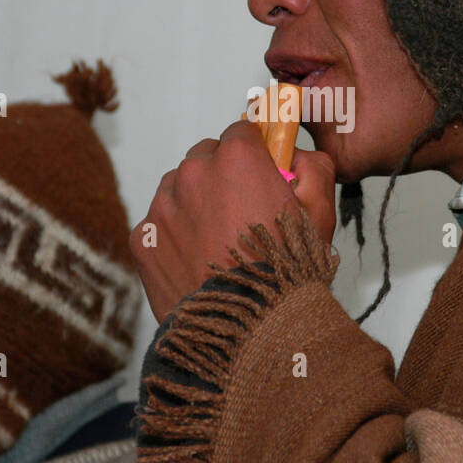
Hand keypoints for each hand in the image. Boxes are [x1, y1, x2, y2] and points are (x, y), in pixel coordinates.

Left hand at [131, 119, 336, 321]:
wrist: (249, 331)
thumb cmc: (287, 274)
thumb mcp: (320, 214)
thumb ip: (313, 169)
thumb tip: (296, 155)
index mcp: (237, 158)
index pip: (241, 131)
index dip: (254, 152)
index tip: (261, 173)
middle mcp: (192, 172)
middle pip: (205, 158)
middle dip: (221, 177)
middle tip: (241, 214)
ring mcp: (162, 206)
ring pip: (177, 190)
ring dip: (194, 205)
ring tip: (217, 243)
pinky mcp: (142, 239)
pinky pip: (157, 226)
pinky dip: (173, 238)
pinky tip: (196, 262)